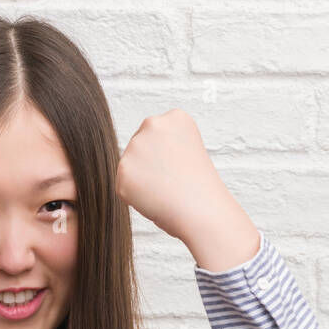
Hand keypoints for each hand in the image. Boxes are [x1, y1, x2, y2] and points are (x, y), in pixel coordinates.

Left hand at [116, 108, 239, 243]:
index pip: (157, 137)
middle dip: (151, 166)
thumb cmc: (201, 190)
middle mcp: (152, 124)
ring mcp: (135, 147)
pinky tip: (155, 200)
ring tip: (166, 191)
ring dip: (142, 181)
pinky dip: (135, 198)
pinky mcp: (124, 171)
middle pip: (140, 148)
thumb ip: (164, 146)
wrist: (204, 211)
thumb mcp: (189, 152)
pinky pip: (123, 187)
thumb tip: (133, 160)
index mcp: (175, 118)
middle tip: (173, 182)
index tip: (183, 168)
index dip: (169, 158)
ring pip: (130, 167)